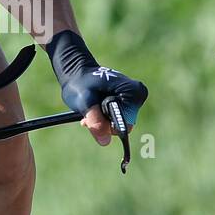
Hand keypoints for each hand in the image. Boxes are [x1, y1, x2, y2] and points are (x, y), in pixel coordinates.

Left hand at [45, 31, 148, 145]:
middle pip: (123, 124)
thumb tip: (105, 141)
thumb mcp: (84, 101)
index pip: (125, 124)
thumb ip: (95, 120)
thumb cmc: (80, 83)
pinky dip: (104, 118)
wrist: (77, 72)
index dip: (107, 125)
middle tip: (88, 115)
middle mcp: (138, 94)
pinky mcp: (128, 102)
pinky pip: (117, 119)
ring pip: (119, 123)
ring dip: (102, 122)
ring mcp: (134, 98)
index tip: (92, 116)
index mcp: (133, 92)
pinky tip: (94, 110)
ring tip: (90, 110)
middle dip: (104, 123)